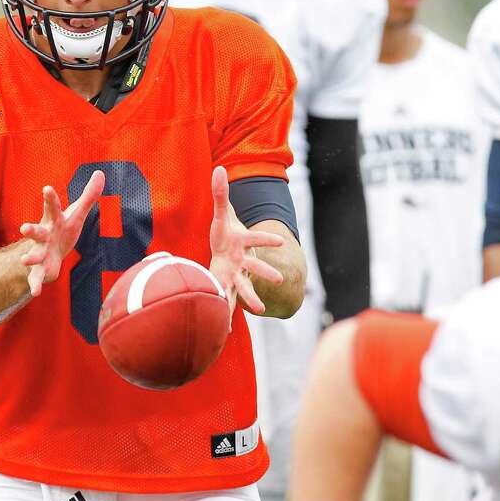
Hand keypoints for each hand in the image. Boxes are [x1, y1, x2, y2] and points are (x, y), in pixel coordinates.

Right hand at [19, 170, 105, 296]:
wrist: (52, 254)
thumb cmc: (64, 230)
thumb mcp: (77, 213)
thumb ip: (89, 195)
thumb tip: (100, 173)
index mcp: (53, 221)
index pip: (52, 208)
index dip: (50, 198)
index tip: (47, 188)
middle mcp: (44, 236)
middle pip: (36, 232)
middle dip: (30, 230)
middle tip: (24, 228)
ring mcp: (40, 253)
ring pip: (33, 255)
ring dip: (29, 258)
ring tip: (24, 260)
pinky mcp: (41, 270)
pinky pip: (36, 278)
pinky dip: (34, 285)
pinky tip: (35, 293)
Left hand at [208, 166, 283, 314]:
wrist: (226, 250)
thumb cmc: (225, 232)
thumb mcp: (221, 213)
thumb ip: (220, 193)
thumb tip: (218, 169)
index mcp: (243, 242)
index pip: (256, 239)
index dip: (267, 239)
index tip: (281, 241)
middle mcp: (243, 261)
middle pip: (255, 267)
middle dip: (265, 272)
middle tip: (278, 280)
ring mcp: (236, 274)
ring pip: (245, 286)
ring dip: (251, 297)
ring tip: (258, 308)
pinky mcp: (226, 284)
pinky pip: (226, 299)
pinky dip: (226, 314)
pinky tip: (225, 331)